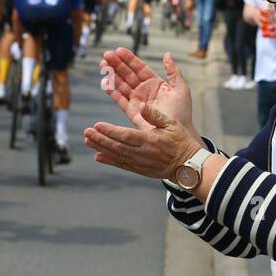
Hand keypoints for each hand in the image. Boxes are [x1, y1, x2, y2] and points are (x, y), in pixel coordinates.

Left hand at [84, 102, 200, 179]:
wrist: (188, 166)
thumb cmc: (181, 142)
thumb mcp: (172, 124)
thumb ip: (155, 115)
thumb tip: (141, 106)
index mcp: (150, 140)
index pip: (126, 135)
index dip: (110, 131)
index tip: (97, 125)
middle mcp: (143, 153)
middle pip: (117, 146)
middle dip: (100, 139)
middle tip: (87, 132)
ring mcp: (141, 163)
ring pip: (117, 155)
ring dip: (101, 148)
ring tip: (88, 141)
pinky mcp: (141, 170)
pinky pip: (122, 165)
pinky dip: (109, 161)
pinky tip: (98, 156)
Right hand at [98, 48, 192, 132]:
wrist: (178, 134)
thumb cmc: (182, 113)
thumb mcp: (180, 89)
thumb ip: (173, 71)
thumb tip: (167, 54)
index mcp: (156, 83)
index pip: (140, 68)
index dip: (129, 59)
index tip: (119, 50)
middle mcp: (144, 91)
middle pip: (127, 74)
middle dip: (117, 64)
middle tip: (106, 55)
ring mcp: (137, 101)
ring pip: (121, 85)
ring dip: (112, 75)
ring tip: (102, 65)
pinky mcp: (132, 112)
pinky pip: (120, 99)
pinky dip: (112, 91)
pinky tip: (105, 82)